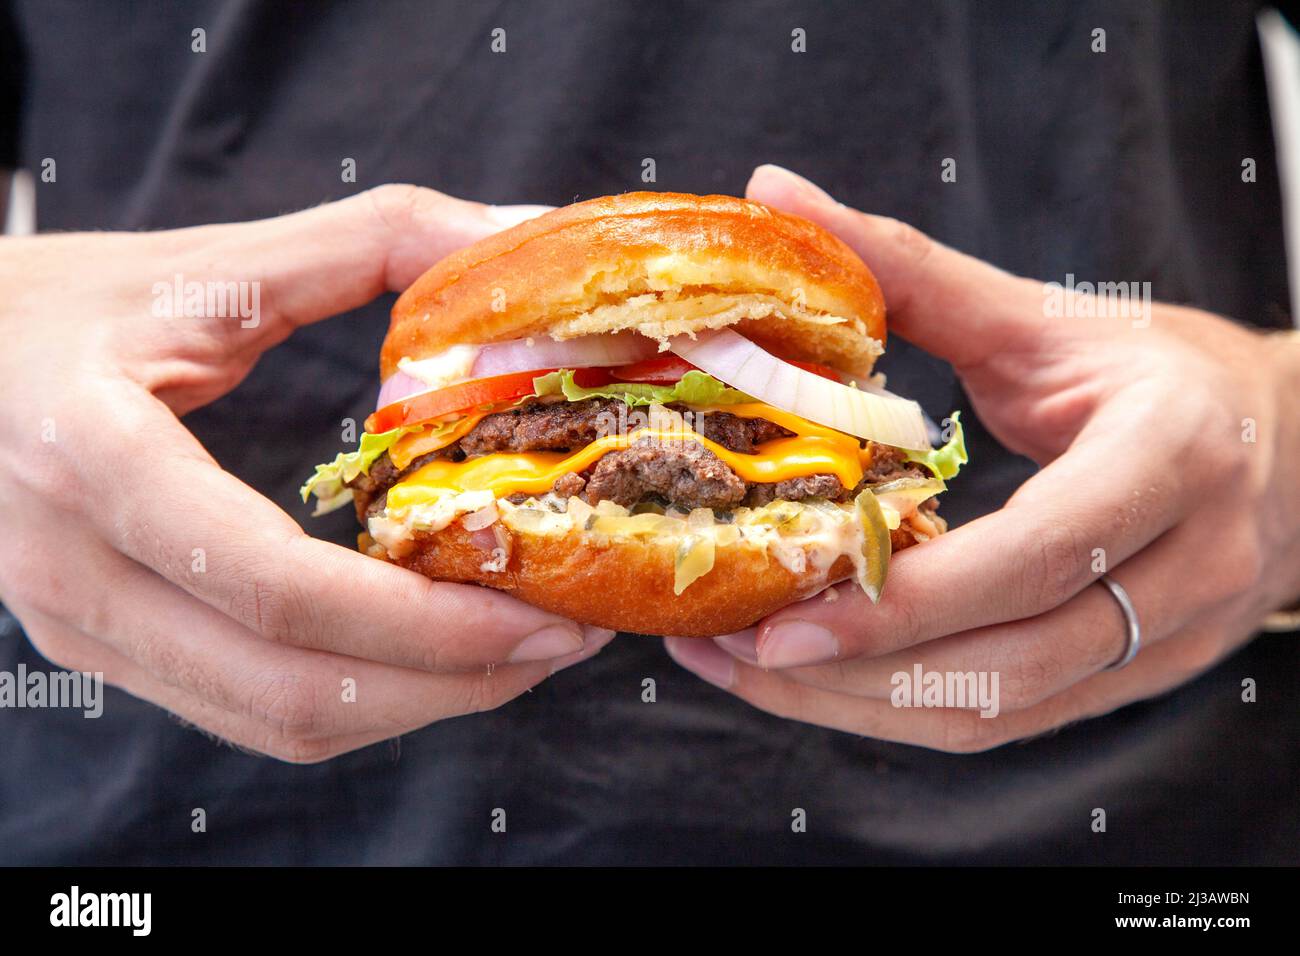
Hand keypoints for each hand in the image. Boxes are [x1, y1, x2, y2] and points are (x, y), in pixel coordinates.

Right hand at [0, 184, 613, 762]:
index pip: (276, 583)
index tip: (540, 609)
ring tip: (519, 651)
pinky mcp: (106, 652)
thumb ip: (369, 242)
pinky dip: (360, 699)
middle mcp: (79, 572)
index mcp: (96, 458)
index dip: (425, 619)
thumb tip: (517, 229)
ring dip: (418, 703)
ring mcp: (85, 629)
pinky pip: (251, 713)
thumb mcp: (205, 259)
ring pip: (279, 723)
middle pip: (295, 687)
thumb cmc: (55, 306)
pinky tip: (430, 652)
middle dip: (453, 680)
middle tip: (561, 638)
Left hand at [666, 164, 1299, 751]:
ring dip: (862, 706)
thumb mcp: (1044, 317)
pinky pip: (1007, 719)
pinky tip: (819, 680)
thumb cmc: (1159, 373)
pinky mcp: (1132, 679)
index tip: (781, 619)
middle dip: (857, 672)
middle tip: (731, 648)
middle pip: (1009, 660)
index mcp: (1171, 457)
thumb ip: (909, 269)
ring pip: (1000, 709)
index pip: (1037, 554)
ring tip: (747, 669)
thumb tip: (776, 195)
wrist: (1287, 449)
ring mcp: (1168, 640)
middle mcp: (1187, 567)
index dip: (905, 602)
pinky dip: (903, 709)